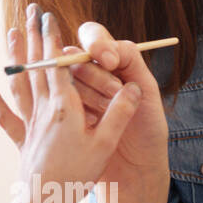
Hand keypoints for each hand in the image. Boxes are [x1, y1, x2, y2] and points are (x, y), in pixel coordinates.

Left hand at [0, 4, 140, 202]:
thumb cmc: (76, 175)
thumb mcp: (105, 144)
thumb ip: (119, 114)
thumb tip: (134, 87)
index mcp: (63, 107)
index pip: (57, 65)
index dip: (52, 39)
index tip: (49, 16)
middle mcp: (43, 110)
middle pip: (37, 66)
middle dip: (34, 37)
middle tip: (30, 11)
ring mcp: (30, 123)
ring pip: (21, 83)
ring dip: (16, 57)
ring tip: (11, 34)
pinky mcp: (23, 139)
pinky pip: (6, 115)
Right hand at [67, 21, 169, 193]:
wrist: (136, 168)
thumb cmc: (146, 128)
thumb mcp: (146, 90)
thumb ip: (130, 61)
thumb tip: (105, 50)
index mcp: (111, 61)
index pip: (92, 35)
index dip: (97, 42)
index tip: (110, 62)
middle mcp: (89, 73)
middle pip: (75, 58)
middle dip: (97, 75)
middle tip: (116, 94)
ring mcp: (73, 95)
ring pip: (66, 80)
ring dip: (89, 97)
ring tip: (106, 116)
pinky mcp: (64, 116)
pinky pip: (56, 103)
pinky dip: (73, 111)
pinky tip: (91, 125)